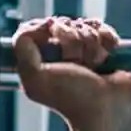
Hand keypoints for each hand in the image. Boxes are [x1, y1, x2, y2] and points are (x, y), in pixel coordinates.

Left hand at [13, 16, 130, 128]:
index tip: (54, 40)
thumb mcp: (34, 76)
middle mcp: (59, 54)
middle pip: (64, 23)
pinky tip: (104, 59)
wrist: (108, 107)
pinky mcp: (103, 49)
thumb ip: (22, 46)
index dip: (49, 28)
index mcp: (39, 60)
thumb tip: (40, 23)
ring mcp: (82, 51)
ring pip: (85, 25)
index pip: (39, 26)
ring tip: (91, 66)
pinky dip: (107, 41)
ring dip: (91, 44)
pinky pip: (104, 28)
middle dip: (72, 40)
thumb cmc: (73, 97)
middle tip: (76, 63)